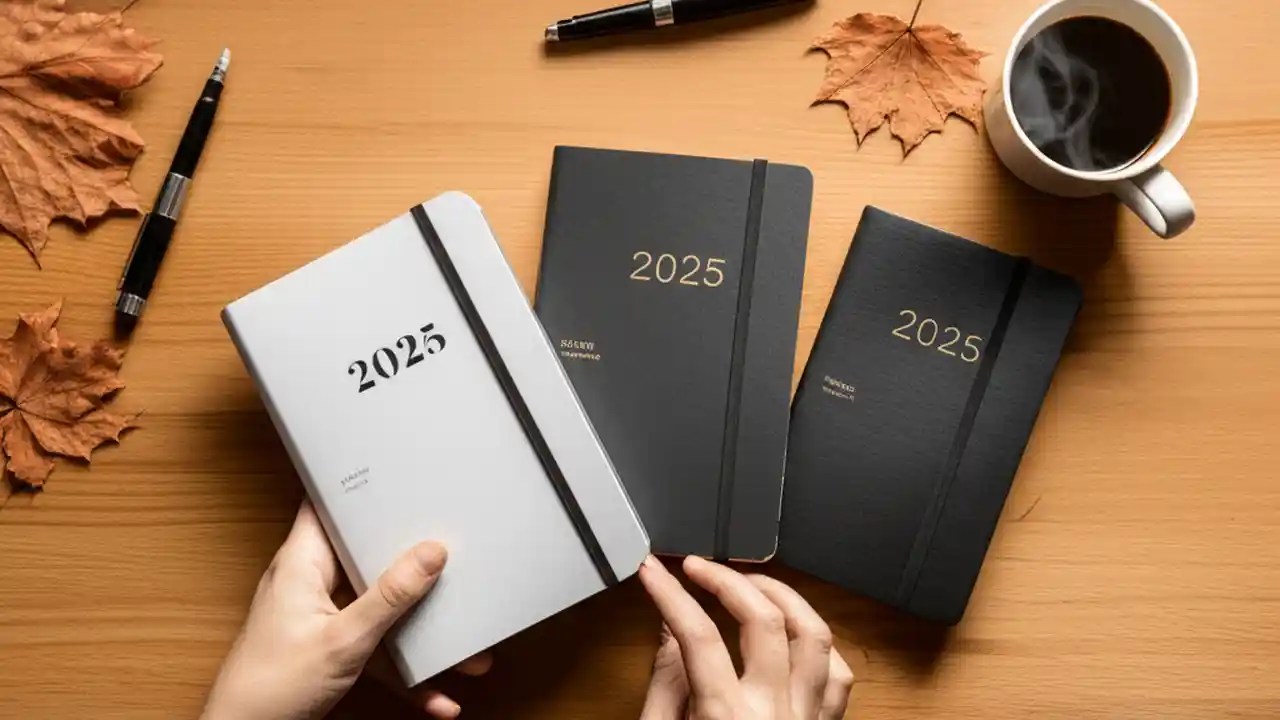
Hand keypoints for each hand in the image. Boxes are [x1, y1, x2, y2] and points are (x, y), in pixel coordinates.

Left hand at [202, 501, 490, 719]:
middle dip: (410, 560)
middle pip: (366, 551)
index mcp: (302, 561)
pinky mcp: (329, 645)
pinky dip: (404, 667)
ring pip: (378, 605)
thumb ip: (390, 595)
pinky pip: (376, 646)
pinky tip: (435, 693)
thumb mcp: (344, 639)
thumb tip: (429, 552)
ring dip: (417, 626)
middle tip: (450, 549)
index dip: (361, 483)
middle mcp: (310, 581)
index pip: (327, 501)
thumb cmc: (269, 688)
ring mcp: (320, 614)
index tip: (402, 473)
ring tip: (458, 641)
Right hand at [637, 556, 853, 719]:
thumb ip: (667, 685)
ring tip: (750, 582)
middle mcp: (773, 716)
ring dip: (783, 596)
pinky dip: (819, 646)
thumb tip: (671, 629)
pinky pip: (839, 677)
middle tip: (697, 567)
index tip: (653, 572)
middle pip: (762, 619)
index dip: (670, 593)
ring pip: (815, 634)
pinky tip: (793, 634)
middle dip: (726, 579)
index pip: (697, 634)